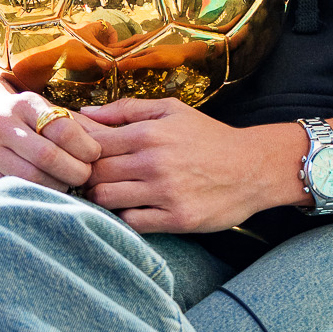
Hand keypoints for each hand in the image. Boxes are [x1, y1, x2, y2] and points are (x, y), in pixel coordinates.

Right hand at [0, 68, 106, 191]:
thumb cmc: (21, 117)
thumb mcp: (43, 110)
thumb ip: (74, 124)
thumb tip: (112, 141)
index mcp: (23, 103)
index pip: (62, 128)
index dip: (85, 146)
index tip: (96, 154)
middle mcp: (1, 124)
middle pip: (48, 156)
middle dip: (75, 171)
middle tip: (86, 177)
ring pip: (31, 178)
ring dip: (58, 187)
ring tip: (69, 185)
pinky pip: (14, 190)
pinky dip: (37, 196)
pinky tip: (48, 195)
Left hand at [81, 98, 299, 233]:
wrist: (252, 167)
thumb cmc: (208, 137)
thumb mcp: (172, 110)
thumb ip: (128, 108)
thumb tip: (86, 114)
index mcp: (149, 132)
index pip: (94, 142)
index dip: (80, 148)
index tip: (80, 153)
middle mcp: (154, 162)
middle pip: (95, 172)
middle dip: (87, 175)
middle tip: (90, 176)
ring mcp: (165, 192)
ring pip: (107, 199)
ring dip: (101, 197)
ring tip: (109, 192)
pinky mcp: (176, 219)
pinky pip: (131, 222)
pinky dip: (124, 217)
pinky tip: (131, 208)